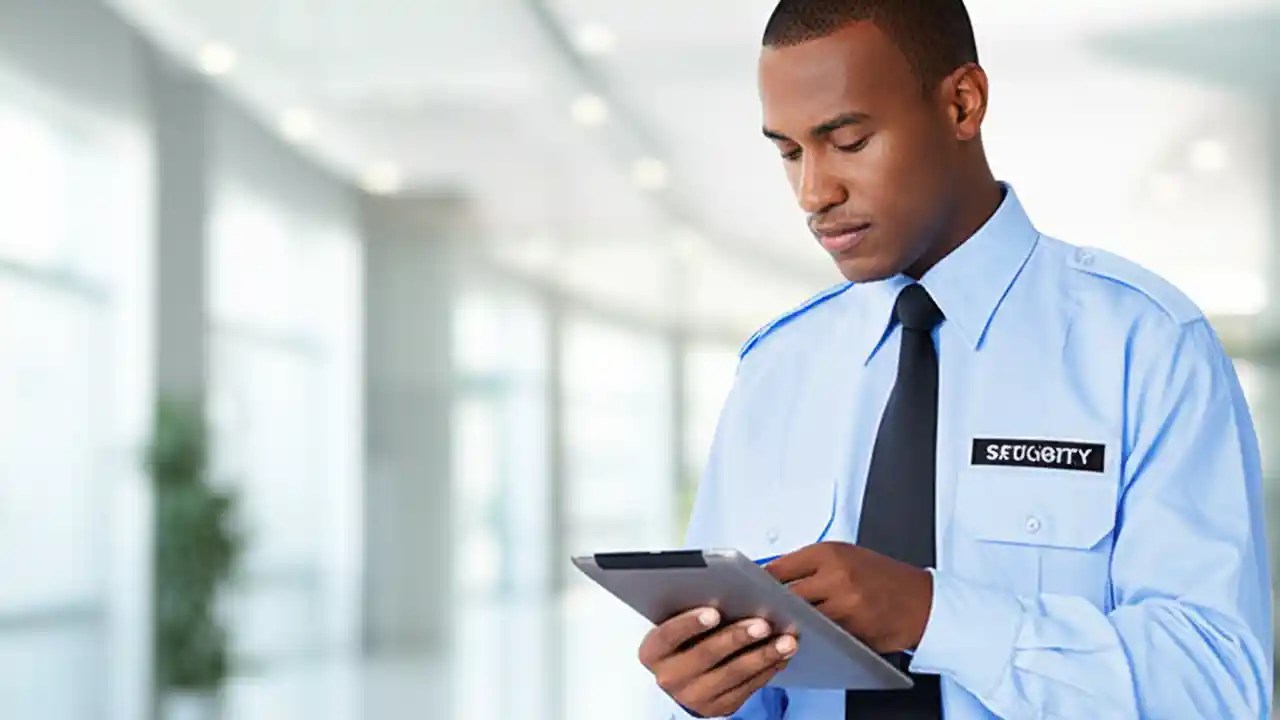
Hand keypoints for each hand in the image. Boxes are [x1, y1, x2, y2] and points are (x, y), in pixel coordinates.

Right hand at [638, 606, 798, 716]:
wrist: (684, 677)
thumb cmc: (685, 638)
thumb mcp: (678, 622)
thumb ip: (693, 607)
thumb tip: (729, 588)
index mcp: (653, 652)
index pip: (668, 635)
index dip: (690, 623)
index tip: (714, 611)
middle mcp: (669, 677)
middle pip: (705, 656)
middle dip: (736, 638)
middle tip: (762, 624)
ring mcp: (694, 697)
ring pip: (732, 674)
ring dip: (763, 655)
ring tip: (786, 640)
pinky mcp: (719, 708)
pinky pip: (747, 688)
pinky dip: (768, 669)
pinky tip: (783, 655)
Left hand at [765, 541, 932, 653]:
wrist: (922, 601)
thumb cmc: (883, 576)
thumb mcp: (846, 556)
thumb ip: (809, 564)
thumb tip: (771, 575)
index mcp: (830, 554)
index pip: (778, 568)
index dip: (760, 582)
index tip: (750, 588)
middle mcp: (836, 578)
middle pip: (784, 597)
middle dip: (773, 605)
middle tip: (762, 610)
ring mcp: (844, 608)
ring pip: (801, 620)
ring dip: (791, 623)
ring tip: (784, 623)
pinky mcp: (851, 633)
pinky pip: (820, 637)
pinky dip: (812, 636)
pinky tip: (809, 634)